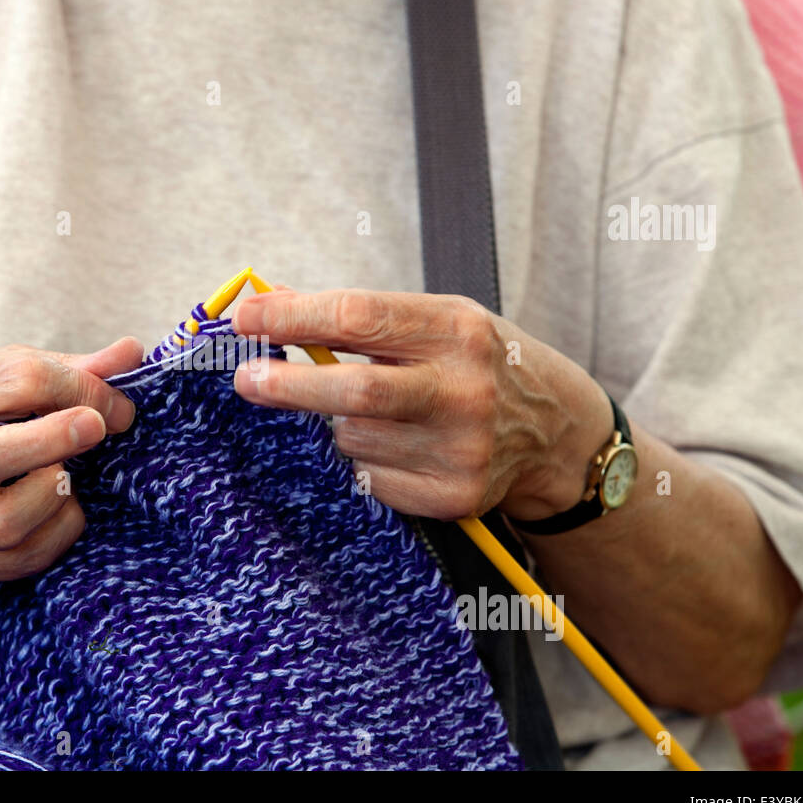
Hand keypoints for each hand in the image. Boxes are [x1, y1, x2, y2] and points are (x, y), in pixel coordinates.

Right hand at [0, 337, 142, 580]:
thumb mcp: (10, 376)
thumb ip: (72, 369)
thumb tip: (132, 353)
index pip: (17, 382)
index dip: (80, 390)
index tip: (117, 408)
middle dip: (52, 441)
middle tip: (96, 429)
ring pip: (5, 523)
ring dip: (57, 499)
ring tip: (64, 480)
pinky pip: (19, 559)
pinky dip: (55, 535)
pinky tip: (56, 512)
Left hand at [231, 289, 610, 520]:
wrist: (556, 433)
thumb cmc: (475, 363)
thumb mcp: (435, 320)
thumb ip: (358, 316)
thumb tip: (269, 305)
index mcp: (457, 329)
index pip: (359, 316)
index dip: (293, 317)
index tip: (246, 318)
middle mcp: (464, 389)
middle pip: (354, 389)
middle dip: (288, 384)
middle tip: (247, 378)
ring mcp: (462, 449)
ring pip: (352, 438)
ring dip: (334, 423)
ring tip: (364, 412)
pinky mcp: (453, 496)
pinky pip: (369, 478)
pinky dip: (361, 459)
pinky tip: (392, 446)